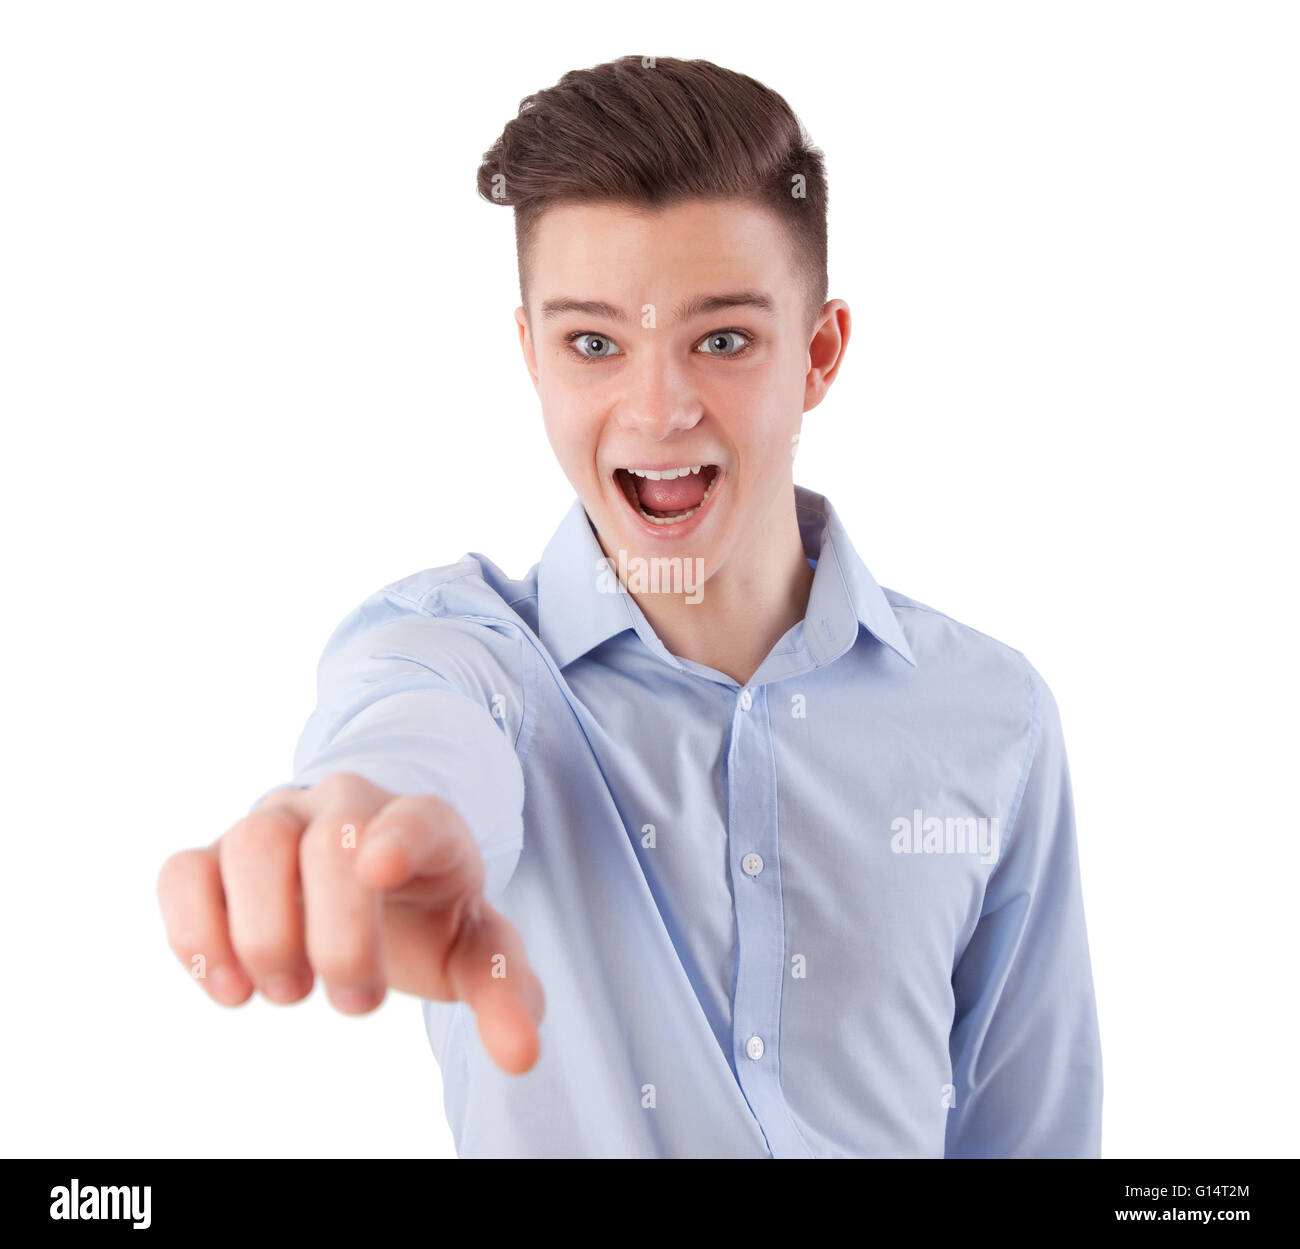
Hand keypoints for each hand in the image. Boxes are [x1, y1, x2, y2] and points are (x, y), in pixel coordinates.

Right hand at [157, 771, 542, 1073]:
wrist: (372, 875)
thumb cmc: (428, 912)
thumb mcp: (475, 949)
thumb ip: (505, 991)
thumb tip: (522, 1054)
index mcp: (425, 827)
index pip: (415, 817)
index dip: (398, 838)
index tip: (380, 869)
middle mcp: (347, 808)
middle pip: (326, 841)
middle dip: (336, 933)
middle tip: (354, 1002)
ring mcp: (278, 823)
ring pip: (251, 844)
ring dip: (264, 931)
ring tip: (288, 993)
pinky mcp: (218, 856)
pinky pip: (183, 872)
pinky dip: (194, 930)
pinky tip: (229, 984)